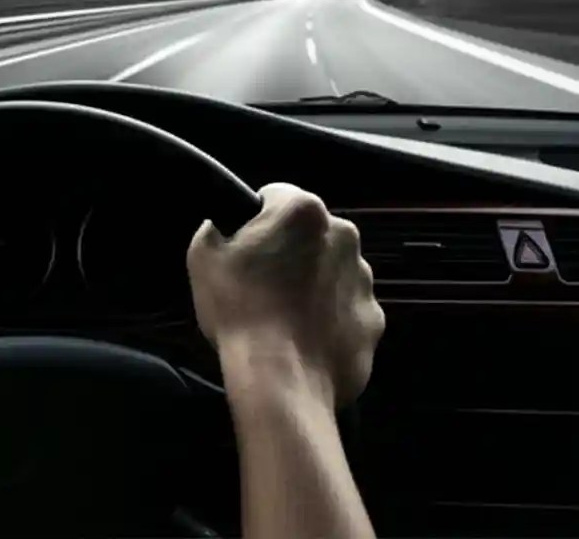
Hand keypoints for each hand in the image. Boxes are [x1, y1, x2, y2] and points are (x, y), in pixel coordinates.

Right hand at [186, 183, 384, 408]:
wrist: (281, 381)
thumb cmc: (240, 310)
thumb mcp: (203, 258)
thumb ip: (216, 230)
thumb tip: (224, 230)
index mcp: (305, 211)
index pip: (275, 196)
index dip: (254, 221)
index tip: (243, 249)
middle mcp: (345, 237)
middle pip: (311, 235)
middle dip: (291, 252)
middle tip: (263, 287)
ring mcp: (365, 281)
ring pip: (334, 273)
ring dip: (315, 286)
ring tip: (286, 320)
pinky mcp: (375, 322)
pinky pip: (348, 312)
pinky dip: (331, 322)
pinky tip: (306, 342)